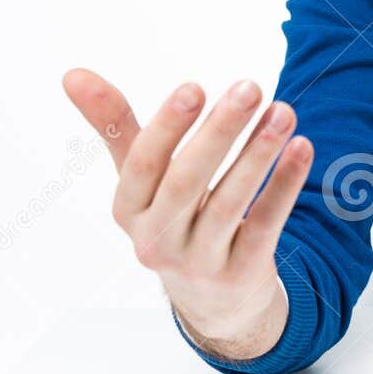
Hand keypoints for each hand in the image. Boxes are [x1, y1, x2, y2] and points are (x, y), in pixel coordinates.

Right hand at [61, 67, 313, 359]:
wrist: (212, 300)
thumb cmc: (172, 217)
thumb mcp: (140, 178)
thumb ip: (113, 125)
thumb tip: (72, 73)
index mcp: (129, 211)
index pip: (143, 166)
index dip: (167, 127)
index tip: (194, 86)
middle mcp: (158, 241)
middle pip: (187, 183)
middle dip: (219, 132)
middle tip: (250, 87)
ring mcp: (200, 262)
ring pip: (229, 204)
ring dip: (258, 154)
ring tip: (283, 110)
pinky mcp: (241, 273)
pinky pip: (264, 225)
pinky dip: (283, 186)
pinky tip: (301, 148)